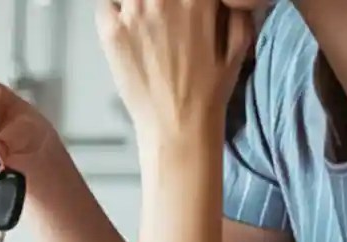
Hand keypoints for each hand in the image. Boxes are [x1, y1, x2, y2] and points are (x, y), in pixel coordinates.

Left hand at [96, 0, 254, 144]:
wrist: (178, 125)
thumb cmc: (209, 89)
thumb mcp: (241, 41)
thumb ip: (235, 7)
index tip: (181, 6)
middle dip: (160, 1)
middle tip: (162, 12)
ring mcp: (134, 13)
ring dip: (138, 2)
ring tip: (145, 18)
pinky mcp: (112, 32)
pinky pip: (105, 3)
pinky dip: (113, 8)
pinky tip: (125, 23)